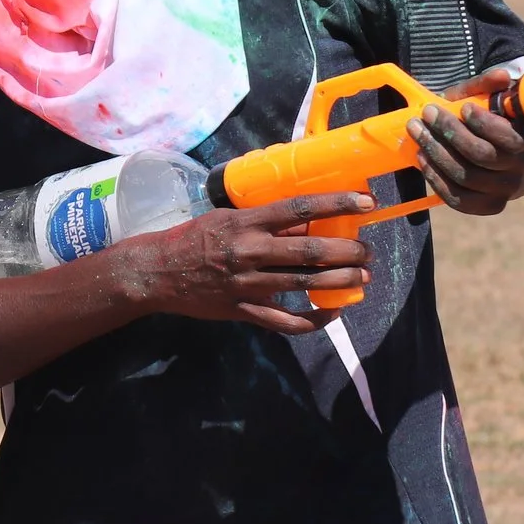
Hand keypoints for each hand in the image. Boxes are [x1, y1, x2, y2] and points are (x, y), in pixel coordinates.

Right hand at [117, 192, 375, 334]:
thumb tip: (307, 223)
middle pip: (311, 252)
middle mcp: (250, 251)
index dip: (337, 204)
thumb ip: (264, 222)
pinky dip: (314, 320)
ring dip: (340, 282)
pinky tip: (331, 313)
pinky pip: (286, 321)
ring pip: (305, 285)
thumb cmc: (194, 237)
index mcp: (247, 222)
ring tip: (360, 278)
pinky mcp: (243, 311)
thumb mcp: (227, 218)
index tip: (365, 202)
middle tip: (366, 252)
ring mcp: (247, 284)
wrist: (157, 272)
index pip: (301, 208)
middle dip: (348, 252)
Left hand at [410, 69, 523, 215]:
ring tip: (418, 133)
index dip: (483, 123)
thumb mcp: (498, 100)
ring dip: (436, 154)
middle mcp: (519, 168)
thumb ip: (491, 86)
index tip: (464, 107)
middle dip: (449, 133)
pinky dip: (436, 180)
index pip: (508, 138)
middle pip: (481, 156)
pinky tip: (423, 159)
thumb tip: (501, 75)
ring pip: (466, 178)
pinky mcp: (488, 204)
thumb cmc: (502, 121)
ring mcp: (504, 189)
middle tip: (427, 114)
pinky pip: (459, 199)